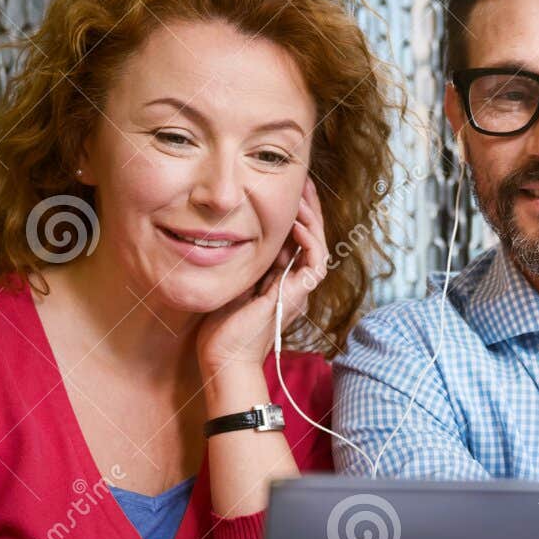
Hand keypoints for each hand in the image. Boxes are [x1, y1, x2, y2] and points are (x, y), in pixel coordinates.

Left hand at [196, 176, 328, 375]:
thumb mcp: (229, 279)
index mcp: (280, 279)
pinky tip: (297, 223)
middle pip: (312, 238)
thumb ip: (238, 259)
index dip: (296, 213)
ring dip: (312, 219)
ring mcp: (299, 290)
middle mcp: (294, 283)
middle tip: (303, 181)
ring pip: (318, 246)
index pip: (296, 239)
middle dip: (309, 208)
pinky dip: (310, 240)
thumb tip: (231, 229)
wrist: (224, 357)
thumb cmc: (220, 327)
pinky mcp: (298, 295)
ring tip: (302, 195)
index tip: (287, 189)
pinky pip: (315, 262)